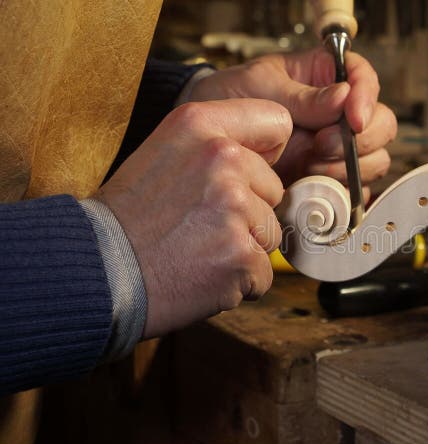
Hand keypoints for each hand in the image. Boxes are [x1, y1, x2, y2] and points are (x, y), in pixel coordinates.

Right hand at [97, 99, 291, 337]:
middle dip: (249, 211)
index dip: (265, 154)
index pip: (276, 121)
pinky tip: (202, 273)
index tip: (240, 174)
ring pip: (271, 232)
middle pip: (275, 188)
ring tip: (198, 247)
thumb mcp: (166, 151)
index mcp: (200, 124)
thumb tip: (271, 150)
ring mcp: (234, 207)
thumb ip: (217, 142)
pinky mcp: (241, 254)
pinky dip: (239, 282)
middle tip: (199, 222)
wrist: (96, 271)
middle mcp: (222, 158)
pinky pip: (262, 272)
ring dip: (244, 248)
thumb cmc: (131, 217)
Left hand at [189, 47, 395, 195]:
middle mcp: (339, 113)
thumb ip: (303, 96)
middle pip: (382, 124)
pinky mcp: (330, 178)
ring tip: (311, 167)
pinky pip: (355, 189)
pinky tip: (314, 186)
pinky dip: (342, 192)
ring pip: (375, 160)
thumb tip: (344, 97)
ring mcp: (338, 148)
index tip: (352, 118)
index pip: (365, 79)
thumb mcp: (261, 87)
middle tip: (322, 146)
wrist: (210, 138)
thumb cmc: (231, 98)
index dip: (366, 99)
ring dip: (349, 168)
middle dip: (359, 140)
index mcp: (326, 77)